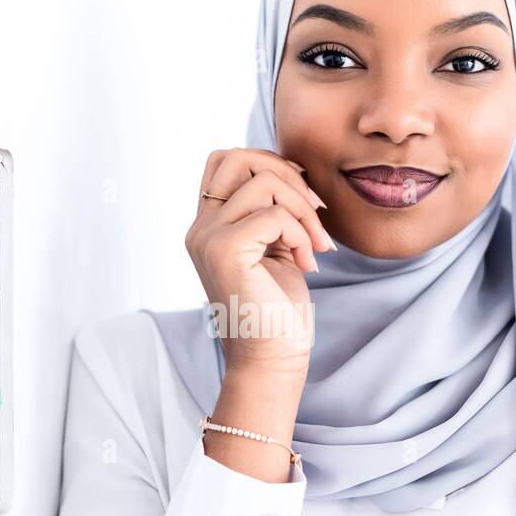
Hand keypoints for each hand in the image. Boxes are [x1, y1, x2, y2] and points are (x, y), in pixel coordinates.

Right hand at [185, 148, 334, 377]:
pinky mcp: (224, 251)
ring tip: (316, 247)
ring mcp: (207, 238)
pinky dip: (299, 233)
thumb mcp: (276, 247)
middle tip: (315, 213)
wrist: (272, 359)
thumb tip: (293, 171)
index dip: (269, 164)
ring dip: (303, 210)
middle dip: (288, 176)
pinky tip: (307, 263)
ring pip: (263, 183)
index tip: (301, 199)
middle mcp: (200, 228)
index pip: (226, 162)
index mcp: (208, 226)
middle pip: (238, 157)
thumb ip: (272, 211)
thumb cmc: (278, 310)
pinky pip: (273, 214)